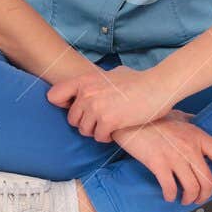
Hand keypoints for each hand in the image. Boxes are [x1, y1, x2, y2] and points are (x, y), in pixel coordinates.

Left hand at [46, 65, 174, 141]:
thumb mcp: (111, 74)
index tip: (75, 108)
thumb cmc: (138, 80)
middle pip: (71, 119)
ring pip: (84, 130)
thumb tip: (92, 84)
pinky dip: (106, 137)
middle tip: (99, 121)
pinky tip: (115, 131)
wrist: (157, 87)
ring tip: (108, 126)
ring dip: (95, 131)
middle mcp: (86, 94)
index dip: (63, 105)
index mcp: (84, 81)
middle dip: (84, 123)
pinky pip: (99, 137)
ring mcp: (96, 108)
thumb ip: (96, 81)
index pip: (53, 96)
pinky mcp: (108, 121)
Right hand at [113, 118, 211, 204]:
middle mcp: (189, 147)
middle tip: (200, 198)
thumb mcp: (176, 115)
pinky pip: (170, 187)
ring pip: (192, 188)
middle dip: (206, 194)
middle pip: (208, 180)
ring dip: (190, 198)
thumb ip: (190, 121)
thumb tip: (199, 123)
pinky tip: (169, 196)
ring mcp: (174, 156)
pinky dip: (171, 196)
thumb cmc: (151, 116)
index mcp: (198, 135)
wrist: (128, 117)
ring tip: (185, 199)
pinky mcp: (157, 163)